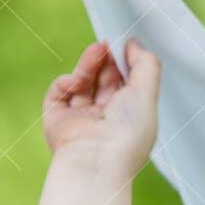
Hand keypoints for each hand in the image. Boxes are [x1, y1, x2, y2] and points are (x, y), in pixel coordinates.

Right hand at [42, 38, 161, 175]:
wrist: (94, 161)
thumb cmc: (125, 134)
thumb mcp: (147, 94)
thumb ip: (146, 65)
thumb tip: (134, 44)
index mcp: (129, 118)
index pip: (127, 84)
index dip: (125, 63)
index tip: (125, 44)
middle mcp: (106, 120)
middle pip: (104, 80)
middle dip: (107, 60)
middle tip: (108, 42)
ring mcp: (81, 119)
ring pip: (83, 83)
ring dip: (89, 64)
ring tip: (96, 50)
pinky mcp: (57, 119)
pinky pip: (59, 92)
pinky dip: (66, 82)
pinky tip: (75, 82)